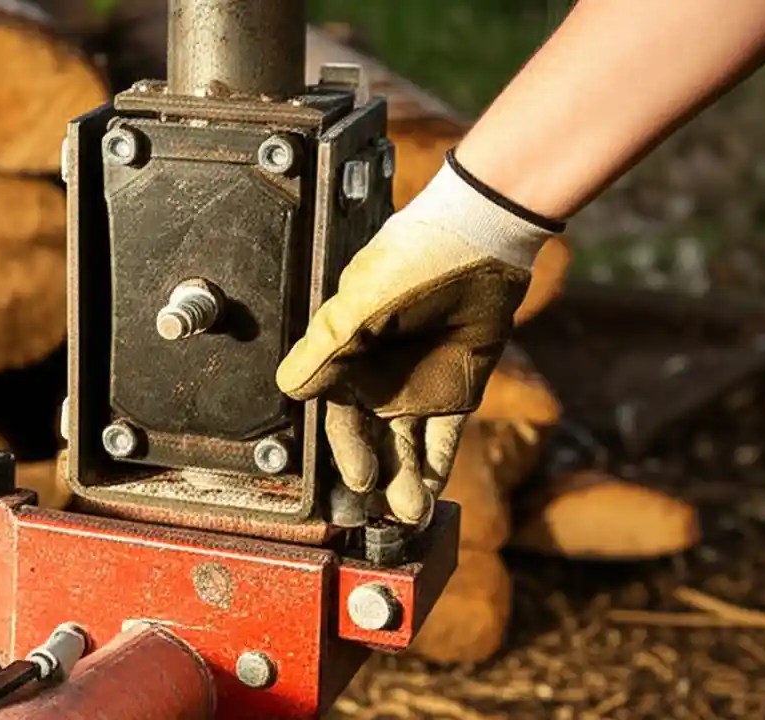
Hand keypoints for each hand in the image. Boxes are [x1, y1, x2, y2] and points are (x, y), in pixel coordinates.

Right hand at [276, 158, 555, 524]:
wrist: (477, 239)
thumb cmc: (409, 262)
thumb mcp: (356, 307)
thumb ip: (323, 351)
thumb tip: (287, 388)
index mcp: (346, 356)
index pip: (339, 416)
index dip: (346, 451)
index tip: (357, 482)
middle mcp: (378, 375)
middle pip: (372, 438)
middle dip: (379, 475)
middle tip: (386, 511)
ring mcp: (418, 384)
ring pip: (408, 444)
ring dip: (407, 478)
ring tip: (411, 512)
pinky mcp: (457, 387)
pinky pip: (444, 435)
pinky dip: (436, 463)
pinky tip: (431, 491)